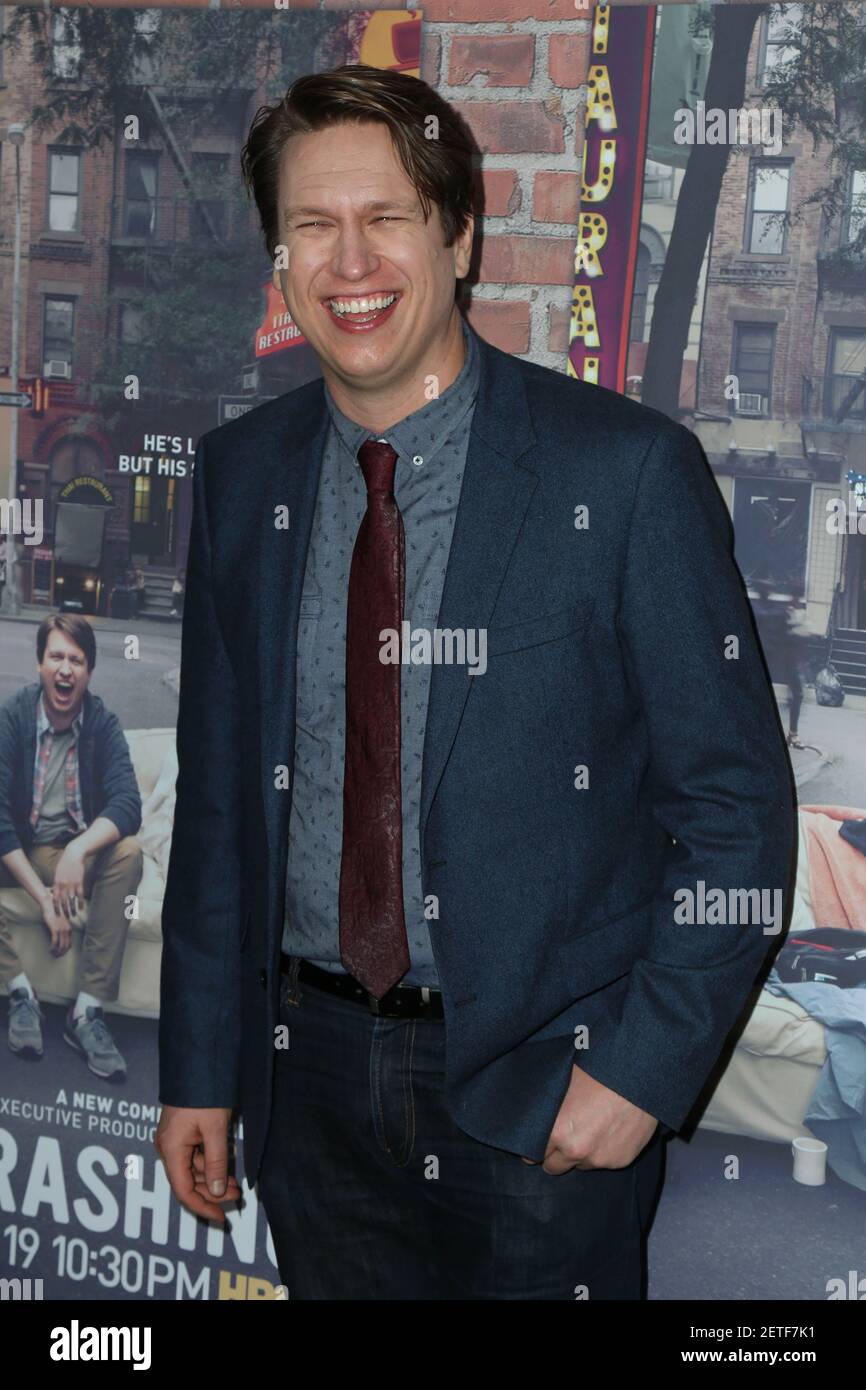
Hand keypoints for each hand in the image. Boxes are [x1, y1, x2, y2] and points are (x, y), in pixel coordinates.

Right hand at [41, 890, 72, 956]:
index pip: (70, 943)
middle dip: (62, 953)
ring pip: (61, 945)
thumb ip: (62, 927)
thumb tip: (59, 935)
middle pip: (66, 946)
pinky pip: (55, 942)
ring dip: (57, 951)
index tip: (61, 953)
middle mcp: (67, 930)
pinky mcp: (55, 929)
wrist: (49, 904)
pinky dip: (53, 947)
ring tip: (53, 954)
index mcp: (70, 928)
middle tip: (56, 956)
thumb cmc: (54, 911)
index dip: (66, 950)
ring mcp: (62, 930)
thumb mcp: (61, 921)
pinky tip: (50, 949)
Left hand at [52, 843, 86, 919]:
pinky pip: (80, 895)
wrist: (73, 855)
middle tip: (66, 918)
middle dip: (64, 911)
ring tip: (74, 915)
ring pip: (71, 900)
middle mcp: (63, 885)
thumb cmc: (65, 864)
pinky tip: (82, 908)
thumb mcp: (57, 873)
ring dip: (73, 909)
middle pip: (63, 902)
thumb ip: (56, 883)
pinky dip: (81, 902)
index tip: (57, 915)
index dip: (56, 908)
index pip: (55, 899)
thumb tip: (54, 892)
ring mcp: (71, 884)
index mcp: (56, 883)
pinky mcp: (79, 882)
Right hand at [155, 1106, 241, 1222]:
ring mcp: (172, 1140)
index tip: (220, 1217)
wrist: (196, 1064)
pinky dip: (208, 1164)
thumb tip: (216, 1190)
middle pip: (187, 1181)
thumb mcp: (215, 1130)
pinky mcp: (180, 1132)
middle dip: (211, 1192)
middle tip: (236, 1197)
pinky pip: (193, 1156)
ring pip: (191, 1170)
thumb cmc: (204, 1095)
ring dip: (211, 1179)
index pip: (183, 1190)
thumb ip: (216, 1162)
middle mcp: (166, 1147)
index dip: (202, 1207)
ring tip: (235, 1184)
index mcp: (170, 1149)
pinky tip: (225, 1167)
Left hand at [522, 1065, 658, 1173]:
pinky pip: (604, 1162)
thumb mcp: (563, 1083)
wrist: (637, 1076)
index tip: (539, 1141)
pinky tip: (609, 1129)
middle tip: (563, 1135)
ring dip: (581, 1153)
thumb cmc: (598, 1072)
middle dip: (556, 1154)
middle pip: (553, 1167)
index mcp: (557, 1132)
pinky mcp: (620, 1160)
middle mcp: (576, 1151)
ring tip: (591, 1128)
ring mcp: (600, 1159)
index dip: (536, 1146)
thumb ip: (547, 1107)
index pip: (531, 1156)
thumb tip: (535, 1113)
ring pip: (581, 1165)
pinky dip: (604, 1150)